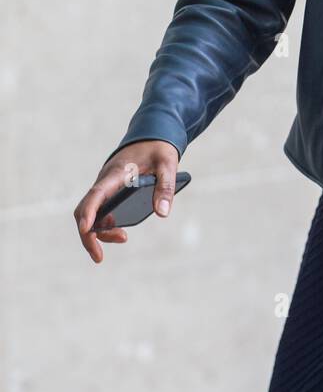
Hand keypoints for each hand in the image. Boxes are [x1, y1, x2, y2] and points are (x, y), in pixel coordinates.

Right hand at [74, 140, 179, 264]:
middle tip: (99, 257)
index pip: (96, 195)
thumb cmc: (158, 148)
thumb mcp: (168, 164)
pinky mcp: (109, 190)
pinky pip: (99, 210)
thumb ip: (165, 187)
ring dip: (99, 231)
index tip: (86, 231)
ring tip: (123, 238)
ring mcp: (105, 186)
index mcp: (117, 173)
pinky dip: (104, 224)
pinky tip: (119, 230)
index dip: (88, 214)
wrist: (152, 134)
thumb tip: (163, 213)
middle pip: (85, 211)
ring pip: (91, 213)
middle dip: (88, 235)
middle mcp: (105, 181)